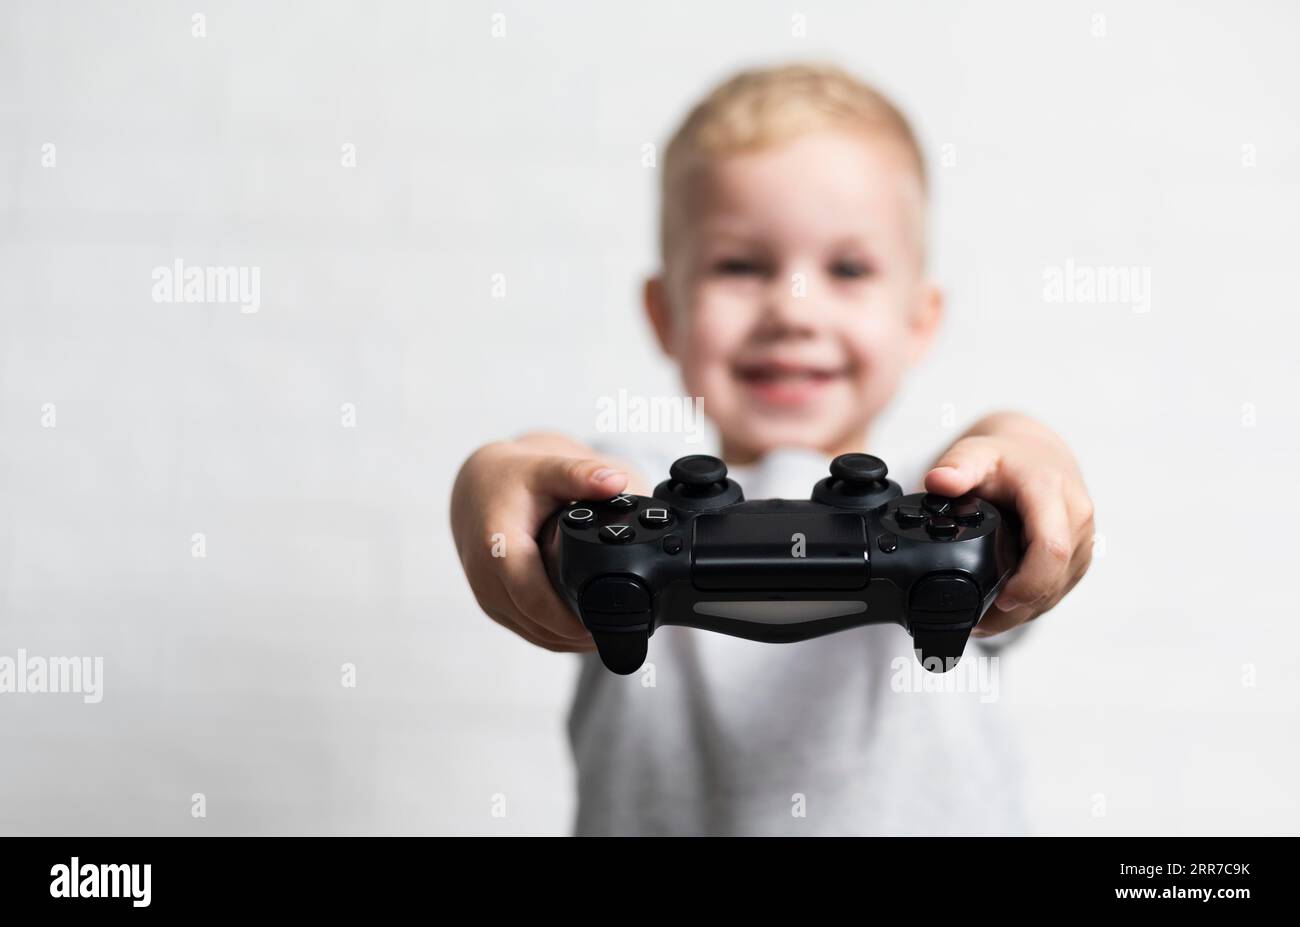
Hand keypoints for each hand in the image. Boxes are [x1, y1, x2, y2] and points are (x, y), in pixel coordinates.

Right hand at [450, 435, 645, 652]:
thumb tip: (616, 481)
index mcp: (496, 548)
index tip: (606, 621)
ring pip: (534, 634)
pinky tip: (584, 630)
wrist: (477, 488)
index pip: (534, 598)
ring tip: (609, 630)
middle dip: (577, 632)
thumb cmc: (510, 479)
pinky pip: (528, 630)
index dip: (570, 617)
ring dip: (568, 638)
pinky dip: (556, 634)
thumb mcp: (546, 468)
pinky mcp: (495, 606)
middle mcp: (486, 579)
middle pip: (537, 623)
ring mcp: (488, 597)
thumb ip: (581, 474)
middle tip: (620, 628)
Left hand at [924, 414, 1094, 635]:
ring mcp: (1082, 541)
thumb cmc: (1007, 457)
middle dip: (1018, 608)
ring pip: (1057, 592)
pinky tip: (1004, 609)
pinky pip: (1059, 590)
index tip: (1000, 600)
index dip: (1028, 584)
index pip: (1052, 548)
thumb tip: (938, 481)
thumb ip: (956, 467)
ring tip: (984, 620)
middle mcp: (1076, 519)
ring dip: (1024, 611)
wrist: (1037, 454)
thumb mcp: (976, 453)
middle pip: (1055, 580)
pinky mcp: (1080, 557)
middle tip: (978, 622)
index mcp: (1051, 493)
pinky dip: (1032, 604)